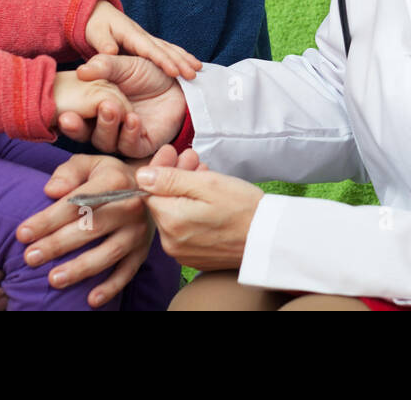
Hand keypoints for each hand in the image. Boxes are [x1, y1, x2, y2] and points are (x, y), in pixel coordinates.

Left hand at [16, 154, 154, 307]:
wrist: (150, 189)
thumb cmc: (108, 177)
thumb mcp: (90, 164)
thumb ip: (68, 172)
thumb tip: (51, 191)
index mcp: (114, 181)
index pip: (77, 202)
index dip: (48, 219)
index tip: (23, 234)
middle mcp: (130, 206)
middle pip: (91, 228)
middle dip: (58, 245)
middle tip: (30, 258)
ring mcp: (138, 231)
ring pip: (108, 253)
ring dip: (80, 269)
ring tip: (53, 279)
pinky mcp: (143, 251)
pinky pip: (128, 272)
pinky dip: (111, 288)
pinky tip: (91, 300)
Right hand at [61, 54, 186, 157]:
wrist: (176, 82)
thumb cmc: (145, 73)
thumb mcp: (123, 65)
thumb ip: (104, 66)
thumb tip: (82, 71)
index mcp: (92, 108)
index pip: (74, 118)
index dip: (67, 119)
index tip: (64, 114)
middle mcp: (103, 126)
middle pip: (84, 134)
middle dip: (79, 127)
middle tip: (76, 116)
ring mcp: (121, 138)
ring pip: (105, 141)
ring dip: (107, 126)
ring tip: (113, 107)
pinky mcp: (141, 146)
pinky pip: (130, 146)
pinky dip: (130, 133)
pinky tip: (133, 119)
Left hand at [83, 0, 201, 79]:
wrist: (98, 13)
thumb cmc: (95, 25)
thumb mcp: (95, 33)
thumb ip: (103, 43)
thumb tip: (111, 52)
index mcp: (131, 35)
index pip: (150, 50)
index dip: (163, 61)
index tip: (175, 72)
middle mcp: (143, 36)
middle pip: (165, 49)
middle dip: (181, 61)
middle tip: (195, 72)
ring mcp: (147, 39)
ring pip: (169, 49)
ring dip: (184, 58)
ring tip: (199, 69)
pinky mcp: (147, 43)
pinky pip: (166, 50)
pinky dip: (180, 56)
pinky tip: (190, 63)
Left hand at [134, 160, 263, 271]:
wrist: (270, 239)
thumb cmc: (244, 208)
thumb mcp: (207, 184)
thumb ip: (170, 179)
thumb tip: (141, 176)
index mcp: (171, 223)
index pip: (149, 191)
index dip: (161, 169)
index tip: (174, 152)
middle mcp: (171, 243)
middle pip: (162, 202)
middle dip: (174, 177)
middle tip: (192, 158)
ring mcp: (183, 253)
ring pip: (173, 213)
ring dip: (184, 191)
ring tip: (203, 173)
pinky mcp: (195, 257)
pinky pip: (185, 228)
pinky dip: (191, 209)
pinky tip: (207, 196)